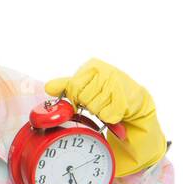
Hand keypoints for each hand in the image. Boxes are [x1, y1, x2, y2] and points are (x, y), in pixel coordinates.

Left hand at [44, 58, 167, 176]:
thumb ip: (66, 85)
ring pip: (94, 108)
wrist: (134, 98)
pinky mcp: (125, 100)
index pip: (73, 87)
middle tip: (98, 101)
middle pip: (83, 98)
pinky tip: (115, 110)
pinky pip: (106, 116)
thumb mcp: (86, 84)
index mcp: (93, 65)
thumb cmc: (107, 90)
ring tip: (107, 104)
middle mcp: (105, 71)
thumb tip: (48, 87)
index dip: (76, 97)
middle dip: (88, 105)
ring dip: (99, 111)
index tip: (84, 97)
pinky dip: (110, 117)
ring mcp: (116, 85)